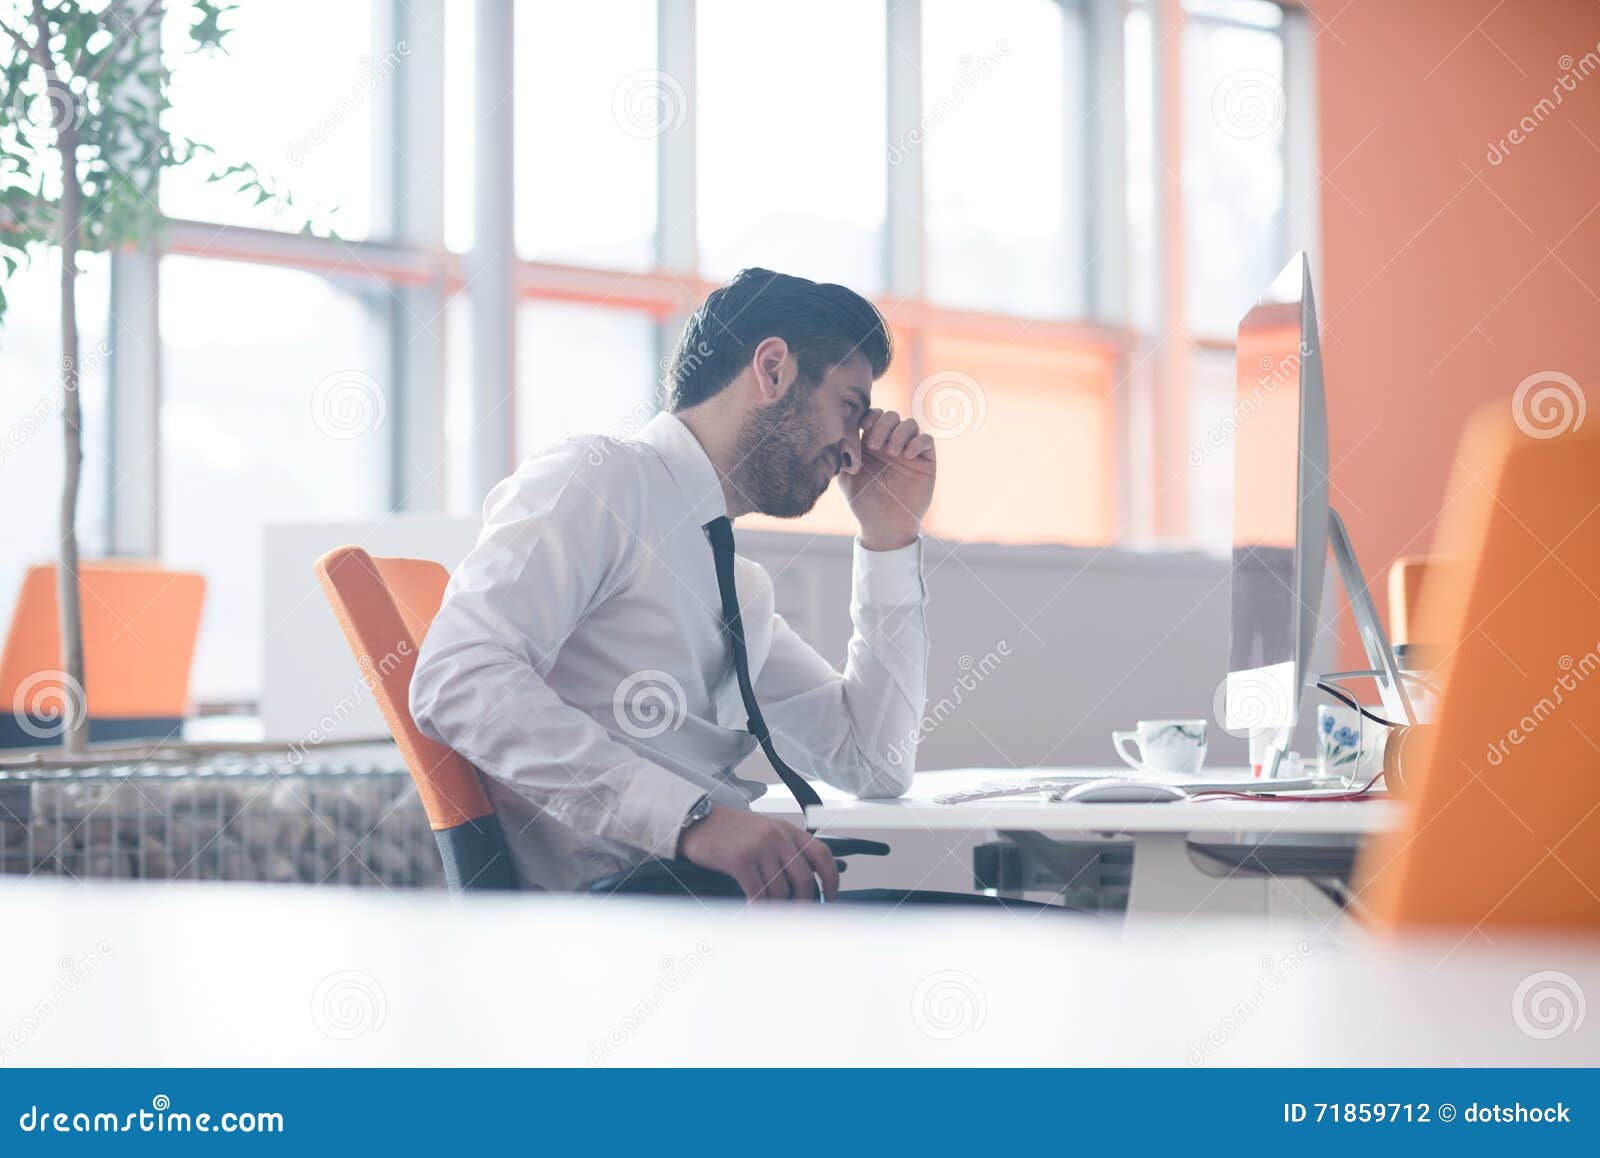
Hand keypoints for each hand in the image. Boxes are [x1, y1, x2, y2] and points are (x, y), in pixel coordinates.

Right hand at [677, 806, 839, 900]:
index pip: (822, 854)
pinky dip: (758, 907)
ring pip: (780, 890)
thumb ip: (788, 849)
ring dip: (777, 907)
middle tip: (798, 915)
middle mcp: (776, 836)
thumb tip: (811, 877)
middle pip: (803, 878)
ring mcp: (759, 847)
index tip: (831, 897)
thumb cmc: (732, 831)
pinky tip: (753, 910)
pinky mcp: (740, 860)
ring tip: (770, 912)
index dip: (832, 879)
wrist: (699, 821)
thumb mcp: (766, 831)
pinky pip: (758, 893)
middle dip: (804, 902)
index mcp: (787, 829)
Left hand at [839, 409, 935, 551]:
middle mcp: (890, 444)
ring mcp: (909, 451)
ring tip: (892, 452)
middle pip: (891, 416)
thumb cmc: (864, 503)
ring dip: (899, 433)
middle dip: (882, 425)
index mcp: (870, 444)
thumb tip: (844, 435)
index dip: (869, 416)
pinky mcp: (926, 461)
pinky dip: (917, 442)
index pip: (872, 416)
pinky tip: (907, 456)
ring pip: (910, 424)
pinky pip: (927, 439)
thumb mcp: (847, 478)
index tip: (862, 428)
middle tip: (874, 446)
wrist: (885, 526)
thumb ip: (844, 455)